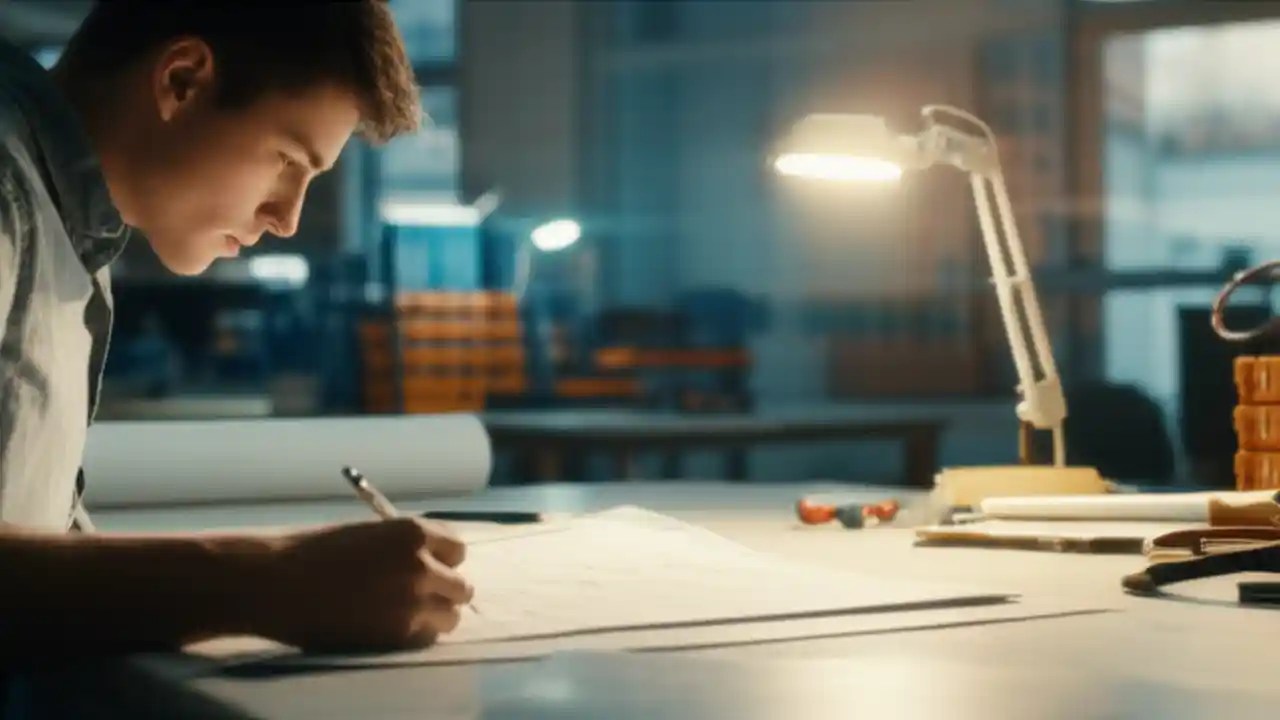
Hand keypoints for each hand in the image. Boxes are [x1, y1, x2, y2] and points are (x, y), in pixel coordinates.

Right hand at [256, 518, 472, 651]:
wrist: (275, 581)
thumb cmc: (312, 550)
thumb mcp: (369, 533)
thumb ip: (404, 546)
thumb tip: (429, 559)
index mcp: (414, 533)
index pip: (457, 548)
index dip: (442, 558)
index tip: (429, 565)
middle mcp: (422, 566)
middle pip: (460, 586)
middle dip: (443, 589)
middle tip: (419, 594)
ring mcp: (413, 603)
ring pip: (450, 616)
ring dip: (433, 615)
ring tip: (404, 613)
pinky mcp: (398, 635)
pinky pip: (426, 638)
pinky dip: (415, 634)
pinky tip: (390, 627)